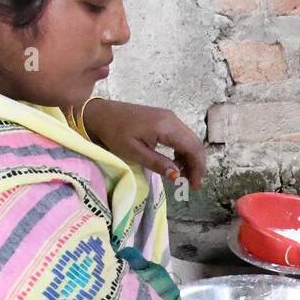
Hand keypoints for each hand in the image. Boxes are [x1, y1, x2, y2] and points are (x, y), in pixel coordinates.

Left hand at [81, 99, 206, 190]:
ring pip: (190, 140)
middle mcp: (172, 119)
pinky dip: (183, 151)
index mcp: (166, 127)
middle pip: (195, 144)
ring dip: (191, 159)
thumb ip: (157, 163)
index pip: (193, 148)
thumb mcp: (134, 152)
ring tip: (183, 176)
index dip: (198, 168)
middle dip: (197, 165)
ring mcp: (169, 117)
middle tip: (192, 184)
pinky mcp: (164, 119)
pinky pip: (182, 136)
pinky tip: (175, 163)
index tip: (195, 186)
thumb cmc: (114, 133)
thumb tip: (177, 176)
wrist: (101, 113)